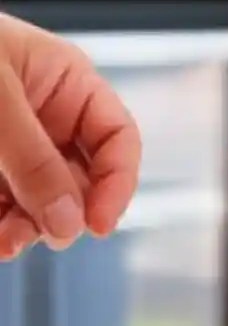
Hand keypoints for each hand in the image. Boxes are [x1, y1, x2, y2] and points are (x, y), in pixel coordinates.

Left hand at [0, 14, 140, 260]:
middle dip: (63, 212)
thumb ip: (32, 161)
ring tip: (5, 242)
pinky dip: (0, 223)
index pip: (116, 137)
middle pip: (78, 176)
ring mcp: (10, 143)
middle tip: (45, 237)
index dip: (117, 181)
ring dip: (26, 226)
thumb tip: (69, 221)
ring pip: (38, 198)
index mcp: (65, 82)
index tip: (98, 225)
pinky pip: (2, 203)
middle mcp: (44, 115)